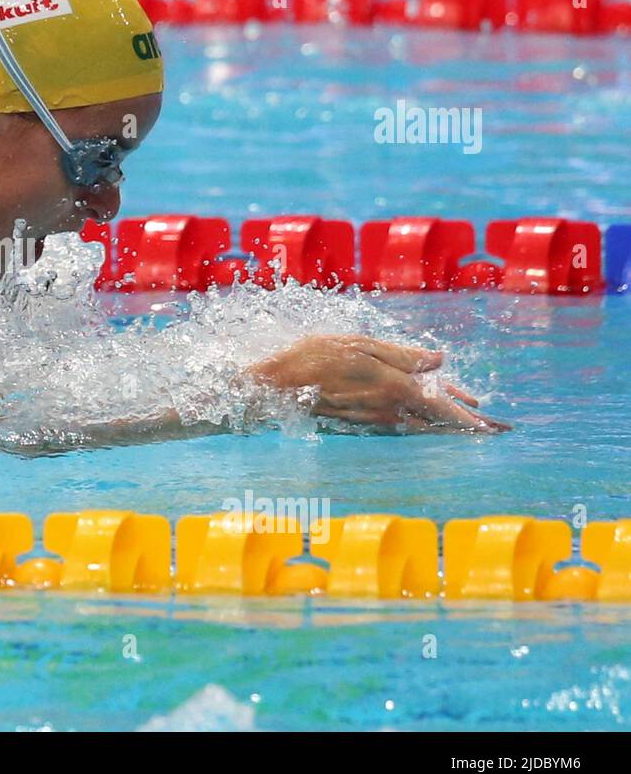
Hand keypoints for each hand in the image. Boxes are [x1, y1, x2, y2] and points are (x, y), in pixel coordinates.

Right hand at [247, 334, 509, 433]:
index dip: (470, 415)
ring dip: (447, 422)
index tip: (497, 426)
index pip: (443, 404)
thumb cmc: (314, 359)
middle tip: (495, 427)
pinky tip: (429, 418)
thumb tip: (440, 360)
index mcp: (395, 388)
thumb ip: (402, 355)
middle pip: (437, 418)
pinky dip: (423, 421)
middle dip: (466, 422)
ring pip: (421, 422)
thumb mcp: (360, 346)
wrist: (277, 387)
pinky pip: (403, 424)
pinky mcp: (364, 422)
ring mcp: (376, 420)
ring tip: (471, 421)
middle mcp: (390, 410)